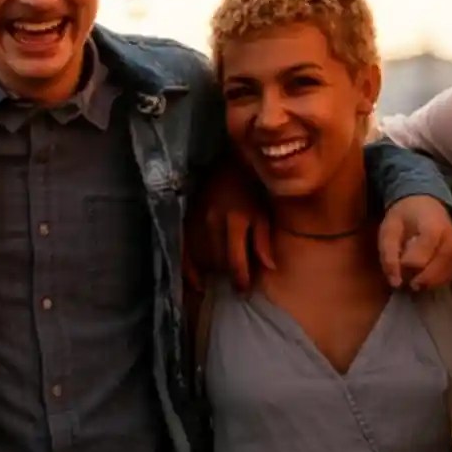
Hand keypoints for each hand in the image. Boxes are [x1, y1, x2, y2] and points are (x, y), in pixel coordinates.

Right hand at [189, 163, 273, 292]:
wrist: (224, 160)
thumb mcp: (262, 211)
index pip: (235, 260)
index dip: (240, 280)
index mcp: (236, 219)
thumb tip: (269, 268)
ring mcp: (194, 221)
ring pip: (201, 259)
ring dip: (212, 272)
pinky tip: (197, 282)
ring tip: (220, 279)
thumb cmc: (249, 187)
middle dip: (227, 276)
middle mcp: (212, 222)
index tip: (244, 291)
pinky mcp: (184, 220)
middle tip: (236, 285)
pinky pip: (182, 251)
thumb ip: (263, 239)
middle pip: (218, 263)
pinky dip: (188, 270)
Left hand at [377, 195, 451, 290]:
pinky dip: (433, 282)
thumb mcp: (389, 229)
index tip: (397, 261)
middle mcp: (451, 242)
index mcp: (433, 229)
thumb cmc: (405, 216)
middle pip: (433, 272)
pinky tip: (422, 274)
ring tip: (411, 275)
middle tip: (403, 276)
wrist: (428, 205)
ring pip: (441, 279)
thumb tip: (395, 283)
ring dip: (424, 282)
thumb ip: (389, 255)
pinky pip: (446, 278)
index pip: (419, 259)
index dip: (405, 266)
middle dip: (416, 279)